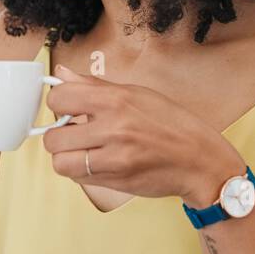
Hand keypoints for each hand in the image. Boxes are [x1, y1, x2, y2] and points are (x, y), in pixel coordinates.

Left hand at [44, 63, 245, 207]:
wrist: (201, 161)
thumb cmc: (172, 124)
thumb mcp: (137, 94)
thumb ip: (93, 86)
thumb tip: (61, 73)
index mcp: (116, 100)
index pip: (59, 98)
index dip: (57, 103)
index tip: (66, 107)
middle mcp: (113, 128)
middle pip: (53, 136)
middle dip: (58, 136)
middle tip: (73, 133)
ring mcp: (113, 157)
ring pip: (60, 162)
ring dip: (66, 158)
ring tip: (83, 151)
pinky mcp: (116, 180)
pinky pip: (78, 178)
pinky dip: (80, 172)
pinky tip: (96, 163)